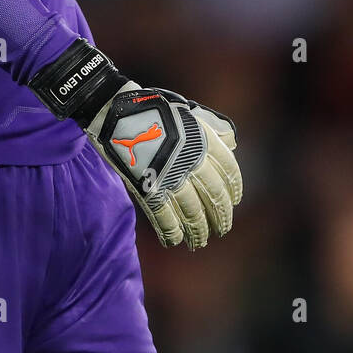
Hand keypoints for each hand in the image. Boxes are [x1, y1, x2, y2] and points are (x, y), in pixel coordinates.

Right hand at [84, 83, 242, 249]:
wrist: (118, 112)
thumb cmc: (153, 110)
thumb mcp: (189, 112)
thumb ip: (212, 127)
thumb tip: (231, 142)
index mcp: (204, 141)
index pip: (229, 171)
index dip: (234, 189)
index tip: (234, 201)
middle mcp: (192, 162)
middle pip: (214, 196)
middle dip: (221, 216)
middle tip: (222, 229)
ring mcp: (171, 177)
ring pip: (193, 212)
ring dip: (198, 231)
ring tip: (199, 242)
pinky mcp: (149, 189)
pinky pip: (165, 218)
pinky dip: (171, 232)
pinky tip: (174, 240)